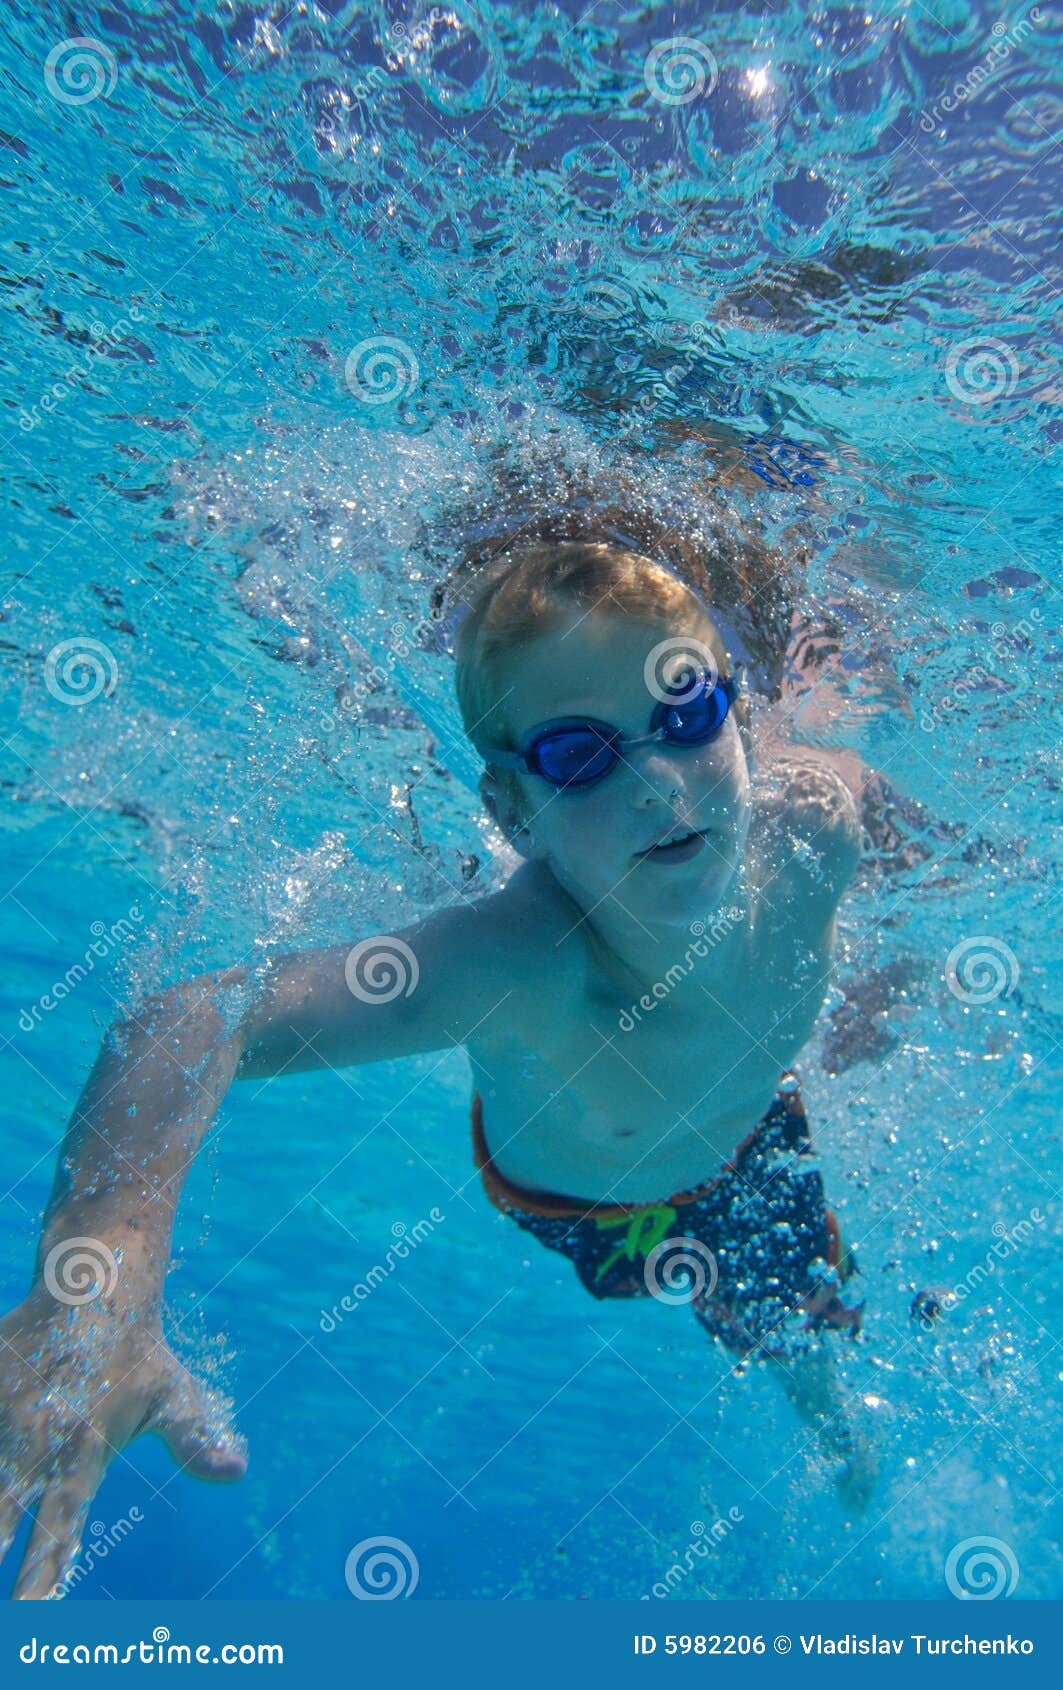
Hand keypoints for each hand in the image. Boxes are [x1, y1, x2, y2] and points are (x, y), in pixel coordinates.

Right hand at [0, 1283, 246, 1598]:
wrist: (97, 1280)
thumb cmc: (138, 1353)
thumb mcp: (174, 1396)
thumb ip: (194, 1439)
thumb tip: (237, 1472)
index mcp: (85, 1450)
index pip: (62, 1528)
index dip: (44, 1577)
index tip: (31, 1618)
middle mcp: (39, 1437)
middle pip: (0, 1510)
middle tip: (0, 1609)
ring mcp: (3, 1410)